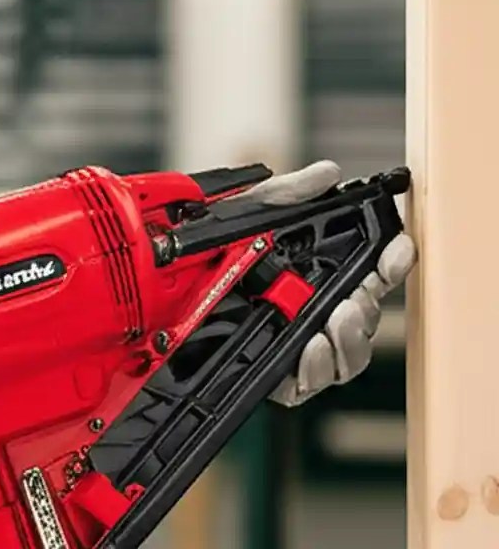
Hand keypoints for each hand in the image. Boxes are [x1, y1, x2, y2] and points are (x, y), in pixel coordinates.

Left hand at [217, 160, 417, 406]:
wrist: (160, 280)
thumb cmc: (202, 250)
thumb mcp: (245, 212)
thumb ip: (287, 193)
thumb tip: (326, 174)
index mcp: (314, 272)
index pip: (370, 271)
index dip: (390, 262)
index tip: (396, 250)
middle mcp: (309, 309)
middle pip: (363, 317)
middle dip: (368, 306)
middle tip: (354, 297)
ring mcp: (292, 341)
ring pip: (346, 354)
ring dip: (349, 338)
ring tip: (336, 318)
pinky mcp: (271, 371)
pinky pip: (306, 381)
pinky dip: (314, 367)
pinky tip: (308, 346)